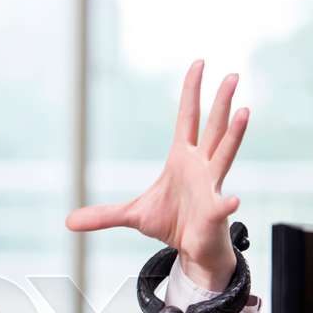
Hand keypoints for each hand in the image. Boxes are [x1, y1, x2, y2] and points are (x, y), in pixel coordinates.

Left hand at [66, 60, 248, 290]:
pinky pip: (220, 206)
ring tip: (244, 111)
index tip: (199, 63)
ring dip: (235, 134)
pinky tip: (231, 201)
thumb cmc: (172, 223)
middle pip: (214, 128)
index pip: (188, 118)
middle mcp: (202, 167)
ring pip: (225, 155)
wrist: (193, 249)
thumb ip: (103, 215)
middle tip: (232, 75)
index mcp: (183, 159)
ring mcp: (211, 187)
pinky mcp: (214, 213)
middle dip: (221, 102)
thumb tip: (67, 221)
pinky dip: (225, 204)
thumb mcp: (132, 215)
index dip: (192, 92)